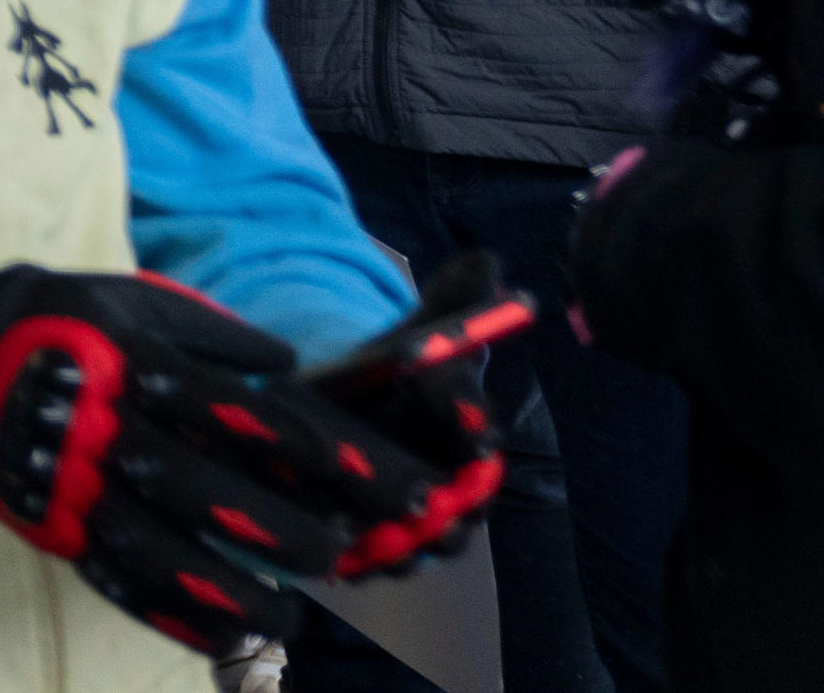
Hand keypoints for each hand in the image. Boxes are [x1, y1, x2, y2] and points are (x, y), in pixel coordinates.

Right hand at [0, 268, 468, 655]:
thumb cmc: (56, 319)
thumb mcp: (127, 295)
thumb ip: (207, 329)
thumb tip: (285, 362)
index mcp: (130, 363)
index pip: (234, 408)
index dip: (304, 442)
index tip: (365, 474)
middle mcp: (105, 429)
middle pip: (202, 487)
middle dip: (279, 527)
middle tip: (343, 556)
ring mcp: (75, 485)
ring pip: (158, 547)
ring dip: (226, 589)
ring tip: (287, 620)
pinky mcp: (54, 524)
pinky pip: (113, 576)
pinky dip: (166, 612)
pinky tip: (218, 635)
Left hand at [305, 253, 526, 569]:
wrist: (357, 406)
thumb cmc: (397, 367)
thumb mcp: (419, 327)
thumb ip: (453, 299)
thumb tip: (488, 262)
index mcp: (468, 426)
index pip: (479, 425)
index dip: (474, 419)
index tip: (471, 424)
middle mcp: (455, 480)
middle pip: (461, 502)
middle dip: (449, 505)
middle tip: (427, 502)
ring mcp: (418, 515)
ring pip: (420, 540)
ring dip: (404, 544)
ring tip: (377, 538)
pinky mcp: (377, 540)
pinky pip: (373, 559)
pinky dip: (358, 561)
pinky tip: (336, 557)